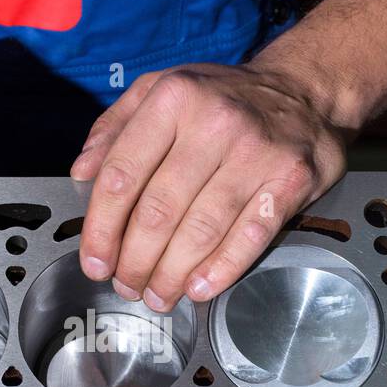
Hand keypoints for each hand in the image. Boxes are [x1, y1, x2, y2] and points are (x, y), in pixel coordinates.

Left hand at [70, 60, 348, 310]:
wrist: (304, 91)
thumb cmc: (222, 99)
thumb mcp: (161, 90)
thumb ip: (114, 128)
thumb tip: (81, 173)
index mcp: (172, 99)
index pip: (122, 175)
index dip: (101, 229)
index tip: (95, 262)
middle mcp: (213, 123)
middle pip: (158, 211)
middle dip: (135, 261)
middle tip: (127, 286)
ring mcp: (254, 153)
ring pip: (200, 230)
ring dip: (172, 275)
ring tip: (158, 296)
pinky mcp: (289, 180)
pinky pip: (248, 236)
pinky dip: (219, 270)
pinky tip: (198, 289)